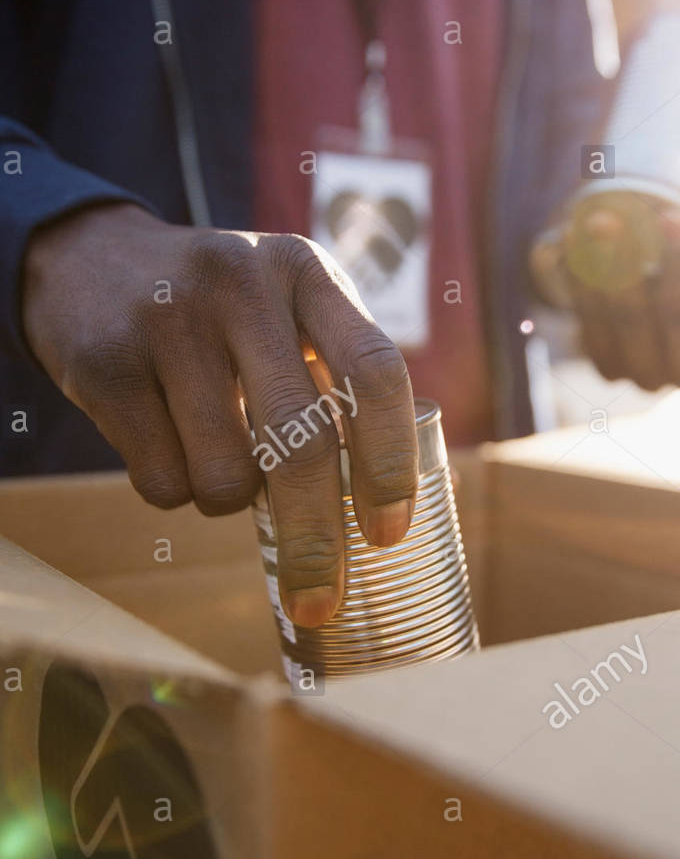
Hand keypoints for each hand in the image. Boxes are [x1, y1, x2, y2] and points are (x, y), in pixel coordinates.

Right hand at [22, 203, 417, 626]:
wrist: (87, 259)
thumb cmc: (218, 312)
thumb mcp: (288, 308)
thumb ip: (342, 379)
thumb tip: (414, 501)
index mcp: (306, 273)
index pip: (375, 372)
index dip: (390, 463)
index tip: (389, 534)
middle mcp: (243, 284)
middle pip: (300, 443)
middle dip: (315, 540)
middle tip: (318, 599)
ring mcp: (168, 319)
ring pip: (225, 478)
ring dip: (227, 499)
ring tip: (214, 452)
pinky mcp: (106, 363)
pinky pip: (162, 483)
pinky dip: (173, 488)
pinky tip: (163, 437)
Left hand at [537, 202, 679, 390]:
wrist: (658, 273)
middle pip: (678, 329)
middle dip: (672, 275)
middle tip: (670, 217)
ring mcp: (638, 366)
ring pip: (621, 329)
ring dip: (609, 275)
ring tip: (605, 219)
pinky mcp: (597, 351)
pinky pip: (578, 323)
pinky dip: (564, 283)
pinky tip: (556, 245)